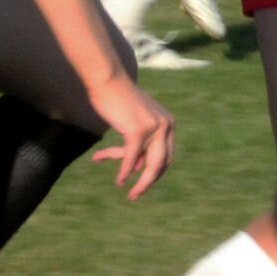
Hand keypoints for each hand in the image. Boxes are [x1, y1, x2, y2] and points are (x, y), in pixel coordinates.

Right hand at [88, 75, 174, 198]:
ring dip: (140, 183)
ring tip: (131, 195)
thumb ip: (140, 144)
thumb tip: (137, 169)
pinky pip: (131, 158)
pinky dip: (124, 171)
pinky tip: (120, 181)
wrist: (107, 80)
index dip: (156, 171)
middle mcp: (166, 125)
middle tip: (137, 195)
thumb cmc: (117, 100)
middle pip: (162, 163)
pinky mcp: (138, 130)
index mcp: (168, 123)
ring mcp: (153, 128)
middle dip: (150, 181)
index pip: (167, 155)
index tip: (143, 182)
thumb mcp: (134, 123)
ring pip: (149, 165)